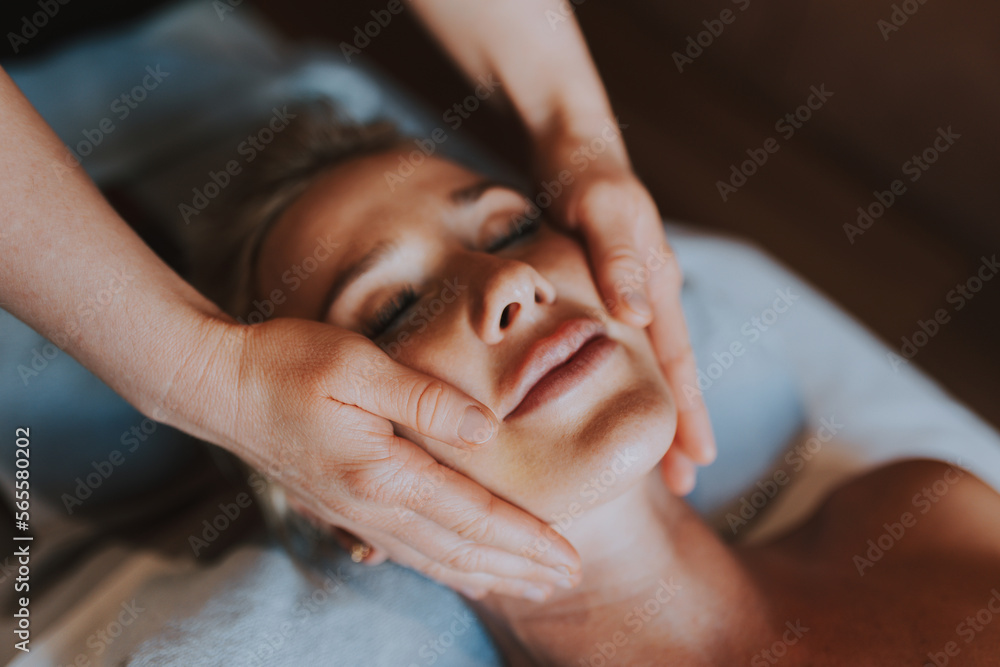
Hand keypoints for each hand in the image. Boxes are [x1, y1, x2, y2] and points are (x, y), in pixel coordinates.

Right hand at [217, 318, 580, 599]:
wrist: (218, 387)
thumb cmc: (287, 364)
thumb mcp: (359, 364)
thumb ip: (425, 398)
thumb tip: (488, 428)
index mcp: (384, 472)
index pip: (473, 516)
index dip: (526, 540)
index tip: (569, 560)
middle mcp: (372, 505)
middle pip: (461, 549)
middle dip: (519, 567)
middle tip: (567, 582)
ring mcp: (353, 513)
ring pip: (435, 558)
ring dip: (488, 574)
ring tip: (529, 586)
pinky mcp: (340, 508)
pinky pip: (404, 551)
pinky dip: (444, 568)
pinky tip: (463, 573)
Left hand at [533, 125, 716, 494]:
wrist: (572, 142)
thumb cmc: (585, 175)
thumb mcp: (601, 209)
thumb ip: (619, 259)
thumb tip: (638, 318)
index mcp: (657, 284)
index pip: (678, 364)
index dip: (687, 416)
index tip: (697, 464)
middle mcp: (651, 293)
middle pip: (673, 374)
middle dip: (681, 428)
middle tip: (686, 483)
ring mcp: (632, 290)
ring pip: (648, 364)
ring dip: (655, 407)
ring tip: (654, 453)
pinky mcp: (606, 286)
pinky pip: (623, 345)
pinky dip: (626, 378)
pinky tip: (615, 396)